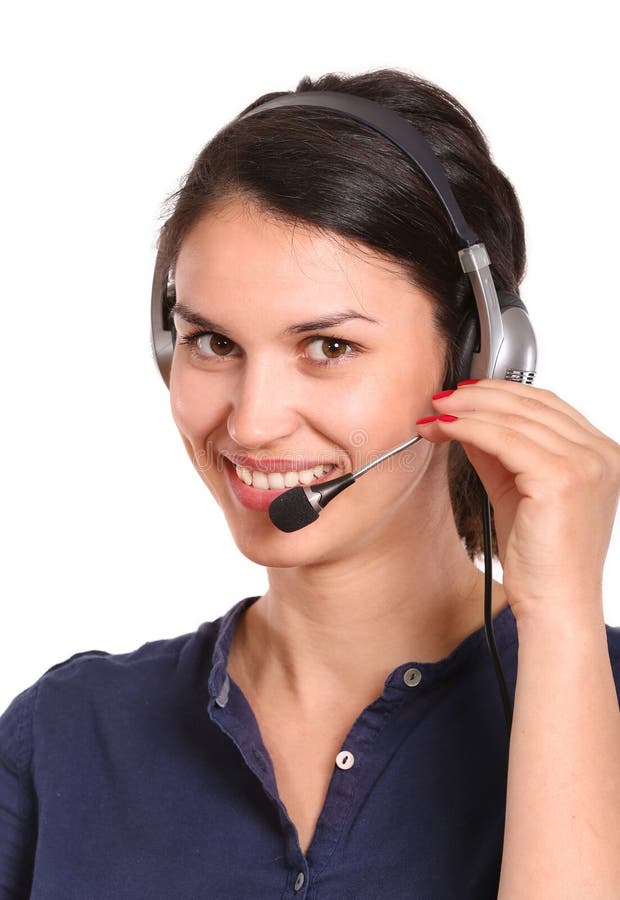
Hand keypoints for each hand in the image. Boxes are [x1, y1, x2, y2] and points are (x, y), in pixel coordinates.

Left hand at [416, 380, 619, 623]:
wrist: (555, 604)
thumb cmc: (542, 559)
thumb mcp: (516, 491)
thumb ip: (498, 453)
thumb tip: (465, 419)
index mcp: (602, 455)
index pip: (548, 405)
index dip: (501, 392)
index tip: (464, 394)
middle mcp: (602, 455)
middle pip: (531, 404)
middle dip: (478, 397)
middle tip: (441, 399)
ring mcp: (586, 464)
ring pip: (514, 417)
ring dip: (466, 411)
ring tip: (435, 414)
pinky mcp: (562, 478)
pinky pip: (503, 438)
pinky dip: (468, 428)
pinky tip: (445, 429)